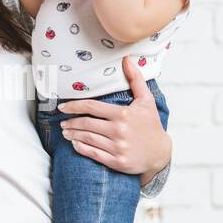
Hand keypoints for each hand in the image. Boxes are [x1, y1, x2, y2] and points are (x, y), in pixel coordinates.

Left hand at [56, 56, 171, 180]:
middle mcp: (119, 130)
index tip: (62, 107)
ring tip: (66, 132)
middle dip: (71, 123)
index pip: (92, 107)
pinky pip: (94, 154)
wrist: (160, 153)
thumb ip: (136, 79)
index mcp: (123, 114)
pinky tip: (75, 144)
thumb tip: (126, 60)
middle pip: (86, 124)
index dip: (74, 106)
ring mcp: (118, 147)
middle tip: (62, 122)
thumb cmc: (151, 125)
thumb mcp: (146, 100)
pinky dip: (81, 148)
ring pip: (87, 139)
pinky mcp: (117, 161)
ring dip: (73, 135)